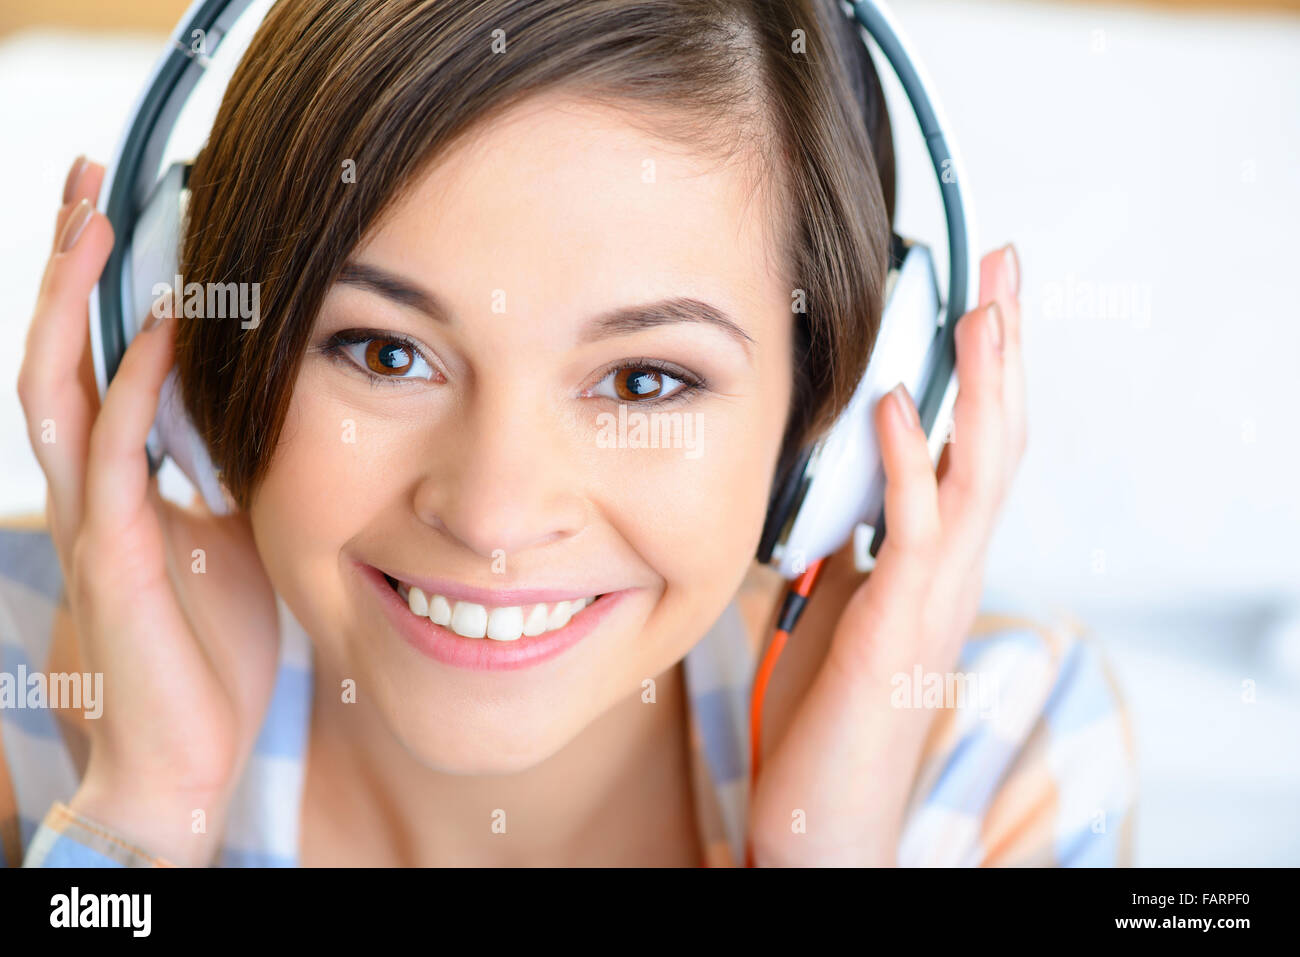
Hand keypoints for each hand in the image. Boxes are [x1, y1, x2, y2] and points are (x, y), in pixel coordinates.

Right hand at [17, 157, 281, 865]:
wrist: (187, 756)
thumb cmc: (211, 652)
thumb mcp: (236, 541)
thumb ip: (235, 477)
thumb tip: (271, 415)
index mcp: (121, 485)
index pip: (93, 366)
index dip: (98, 293)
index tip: (127, 217)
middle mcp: (93, 491)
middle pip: (52, 352)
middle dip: (61, 266)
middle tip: (80, 175)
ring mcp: (95, 521)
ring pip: (55, 388)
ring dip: (70, 301)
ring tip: (91, 219)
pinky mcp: (116, 558)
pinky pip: (117, 453)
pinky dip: (135, 385)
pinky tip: (160, 328)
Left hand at [748, 244, 1025, 865]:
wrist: (830, 809)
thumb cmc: (837, 708)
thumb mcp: (847, 598)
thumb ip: (856, 540)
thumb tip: (840, 485)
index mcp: (942, 559)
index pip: (979, 445)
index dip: (991, 367)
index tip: (986, 295)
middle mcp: (955, 571)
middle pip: (1001, 440)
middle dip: (1005, 349)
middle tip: (1005, 265)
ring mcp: (937, 598)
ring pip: (981, 474)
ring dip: (984, 388)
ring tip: (982, 309)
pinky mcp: (901, 627)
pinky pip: (915, 531)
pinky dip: (909, 462)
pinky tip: (899, 405)